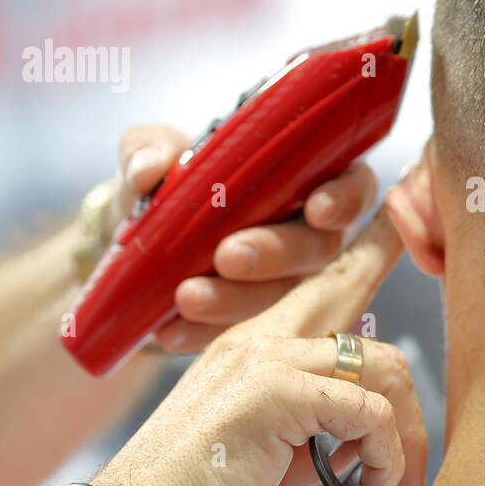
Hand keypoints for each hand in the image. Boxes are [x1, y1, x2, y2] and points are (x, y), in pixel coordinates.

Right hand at [92, 205, 427, 485]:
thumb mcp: (265, 465)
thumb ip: (314, 441)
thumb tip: (361, 448)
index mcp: (253, 347)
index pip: (325, 284)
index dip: (371, 251)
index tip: (402, 231)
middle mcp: (260, 339)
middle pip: (371, 333)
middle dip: (410, 401)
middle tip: (418, 468)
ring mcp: (266, 358)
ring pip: (380, 367)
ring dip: (404, 436)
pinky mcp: (276, 391)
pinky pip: (368, 411)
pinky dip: (383, 458)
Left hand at [112, 124, 378, 353]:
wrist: (131, 245)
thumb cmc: (164, 186)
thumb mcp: (150, 155)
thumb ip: (149, 149)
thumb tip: (151, 168)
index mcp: (306, 179)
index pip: (353, 186)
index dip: (344, 198)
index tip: (317, 208)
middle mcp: (309, 235)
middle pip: (318, 248)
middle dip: (276, 253)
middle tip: (229, 256)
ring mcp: (288, 285)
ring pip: (283, 298)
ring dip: (236, 300)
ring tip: (187, 297)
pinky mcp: (257, 325)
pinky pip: (242, 335)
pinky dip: (203, 334)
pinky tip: (169, 331)